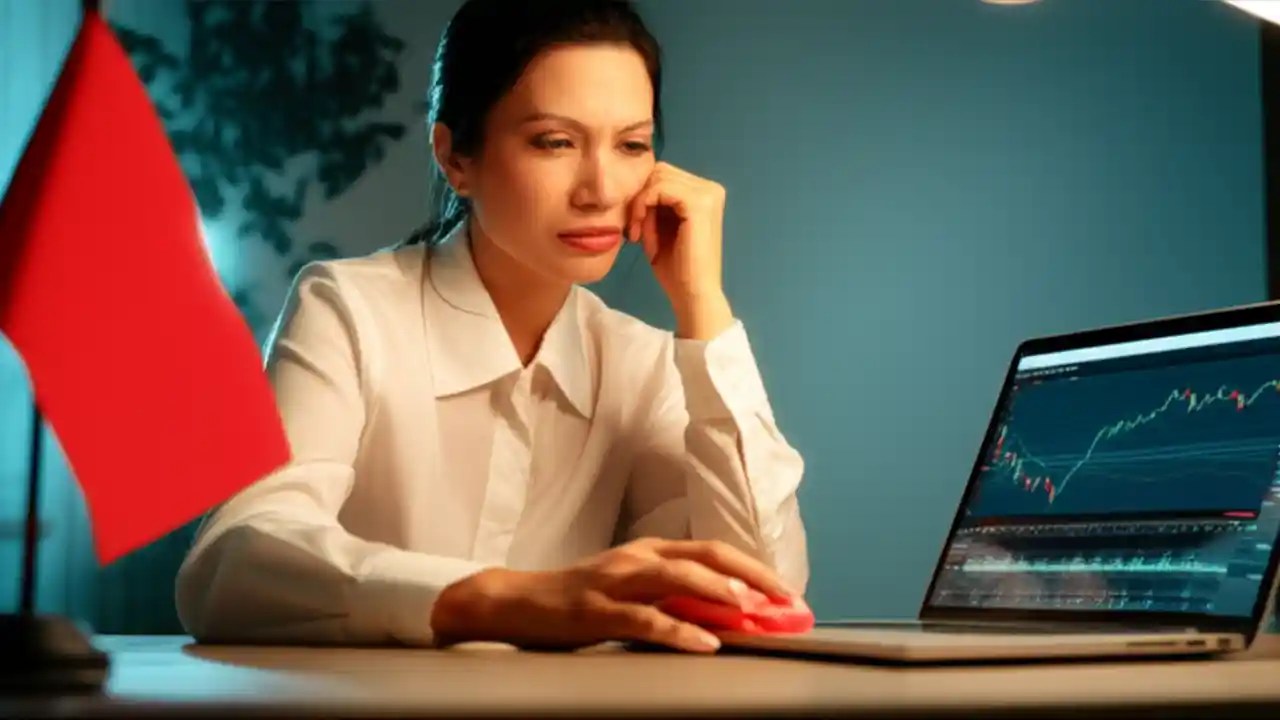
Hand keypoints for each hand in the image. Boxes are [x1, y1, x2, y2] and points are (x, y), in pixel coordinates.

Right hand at [430, 538, 792, 652]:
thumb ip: (672, 598)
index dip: (754, 567)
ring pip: (677, 577)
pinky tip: (705, 642)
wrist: (516, 602)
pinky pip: (645, 619)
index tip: (787, 592)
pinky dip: (679, 631)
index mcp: (650, 550)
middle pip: (706, 556)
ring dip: (720, 593)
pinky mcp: (596, 610)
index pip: (713, 551)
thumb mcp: (630, 592)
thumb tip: (726, 615)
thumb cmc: (578, 600)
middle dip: (752, 576)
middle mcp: (638, 557)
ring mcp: (616, 580)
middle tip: (786, 600)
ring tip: (752, 609)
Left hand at [626, 162, 733, 339]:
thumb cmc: (677, 269)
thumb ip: (652, 205)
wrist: (693, 294)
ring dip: (639, 203)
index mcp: (704, 193)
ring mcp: (707, 194)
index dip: (642, 195)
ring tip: (636, 232)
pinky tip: (639, 230)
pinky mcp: (698, 203)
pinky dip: (642, 205)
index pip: (663, 175)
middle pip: (659, 171)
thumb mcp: (658, 228)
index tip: (634, 225)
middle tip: (633, 228)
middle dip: (640, 197)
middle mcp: (710, 188)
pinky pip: (658, 188)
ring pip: (657, 177)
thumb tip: (633, 184)